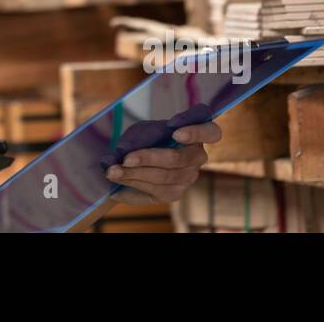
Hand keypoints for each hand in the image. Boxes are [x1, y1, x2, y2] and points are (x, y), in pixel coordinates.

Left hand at [104, 122, 222, 204]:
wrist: (138, 158)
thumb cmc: (146, 137)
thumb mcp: (145, 130)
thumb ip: (144, 136)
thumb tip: (127, 149)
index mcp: (197, 134)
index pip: (211, 132)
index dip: (195, 131)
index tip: (174, 132)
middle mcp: (197, 157)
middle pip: (178, 158)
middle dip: (148, 158)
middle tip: (125, 158)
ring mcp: (188, 177)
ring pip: (164, 176)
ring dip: (135, 174)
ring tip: (113, 170)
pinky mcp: (175, 193)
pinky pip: (155, 190)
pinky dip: (134, 183)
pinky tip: (117, 180)